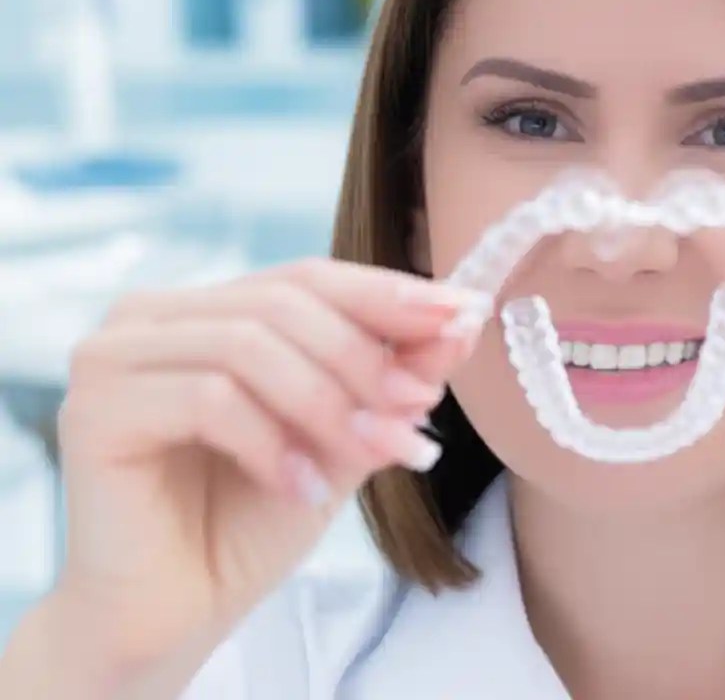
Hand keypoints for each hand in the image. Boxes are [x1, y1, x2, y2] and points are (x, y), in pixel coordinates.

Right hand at [51, 259, 488, 677]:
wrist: (176, 613)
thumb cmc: (252, 521)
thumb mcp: (344, 438)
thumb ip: (392, 378)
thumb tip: (460, 321)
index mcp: (207, 310)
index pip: (308, 277)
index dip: (389, 293)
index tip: (464, 314)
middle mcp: (152, 318)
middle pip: (284, 301)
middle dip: (367, 357)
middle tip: (420, 409)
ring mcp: (113, 357)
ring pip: (250, 345)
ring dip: (329, 404)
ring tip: (372, 455)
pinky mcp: (94, 409)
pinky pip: (209, 399)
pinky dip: (273, 444)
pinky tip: (300, 488)